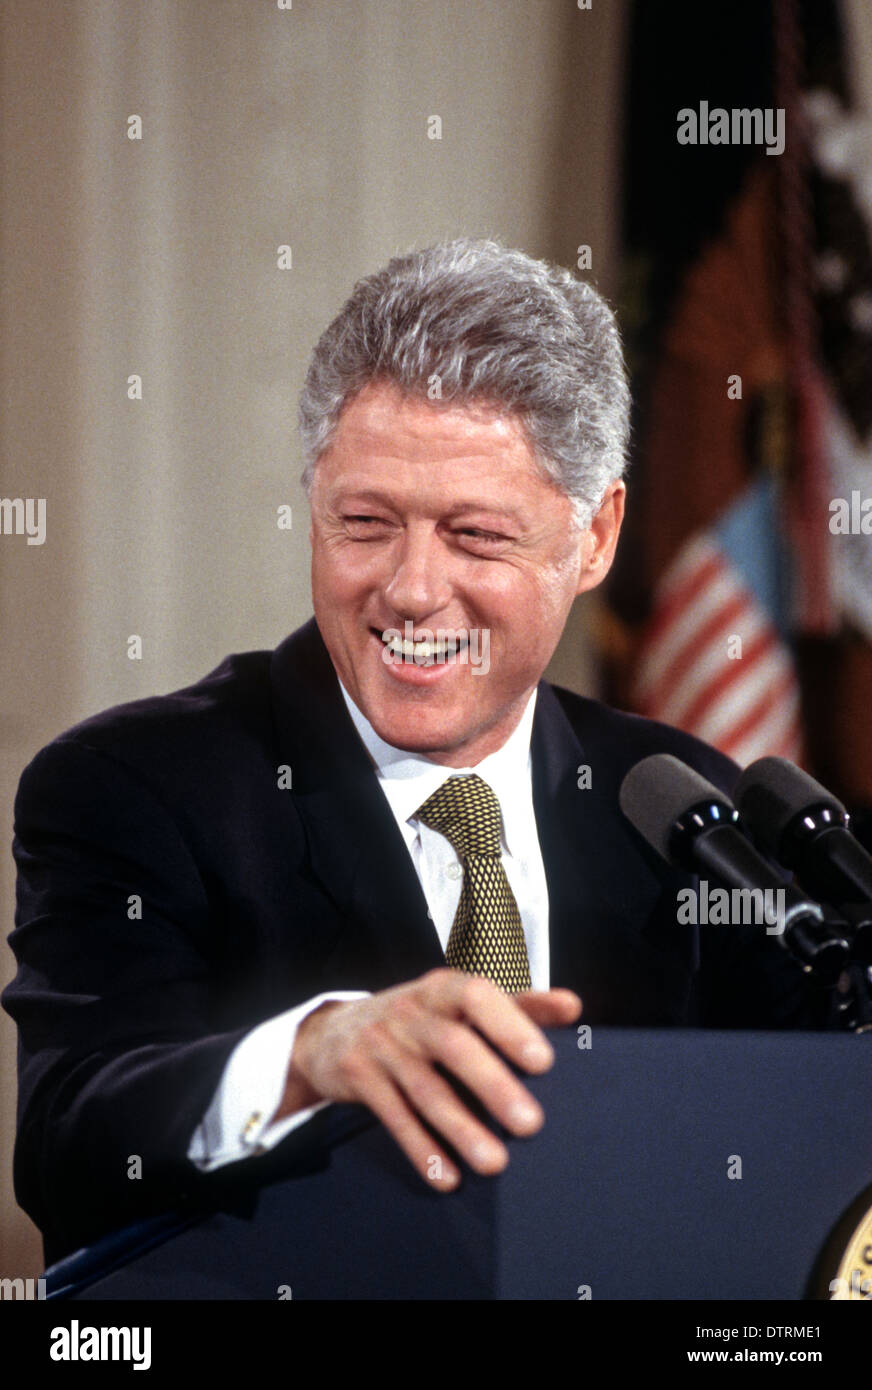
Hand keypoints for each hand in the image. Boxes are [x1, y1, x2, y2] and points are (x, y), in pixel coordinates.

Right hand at [278, 967, 581, 1189]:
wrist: (331, 1032)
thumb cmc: (417, 1018)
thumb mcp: (457, 1002)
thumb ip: (517, 1005)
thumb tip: (573, 1006)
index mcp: (443, 988)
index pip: (477, 995)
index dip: (510, 1025)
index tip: (544, 1062)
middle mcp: (411, 1012)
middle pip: (453, 1045)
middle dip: (493, 1085)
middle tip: (531, 1124)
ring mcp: (381, 1044)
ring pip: (425, 1089)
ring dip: (461, 1128)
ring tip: (495, 1162)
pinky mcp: (358, 1078)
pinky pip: (394, 1117)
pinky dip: (421, 1148)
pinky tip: (447, 1176)